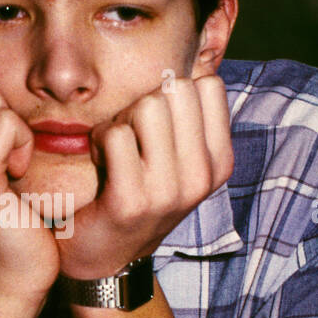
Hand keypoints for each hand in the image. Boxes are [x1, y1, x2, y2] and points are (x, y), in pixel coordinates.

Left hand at [57, 75, 233, 279]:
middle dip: (145, 103)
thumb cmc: (138, 195)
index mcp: (219, 161)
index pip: (207, 84)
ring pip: (146, 107)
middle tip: (132, 138)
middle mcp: (202, 177)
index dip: (174, 93)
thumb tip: (201, 56)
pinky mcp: (132, 201)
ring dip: (121, 122)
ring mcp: (169, 191)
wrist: (106, 260)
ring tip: (116, 152)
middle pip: (175, 89)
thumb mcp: (178, 159)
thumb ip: (190, 115)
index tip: (159, 126)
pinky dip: (98, 142)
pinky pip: (115, 135)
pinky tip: (101, 165)